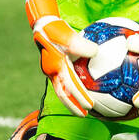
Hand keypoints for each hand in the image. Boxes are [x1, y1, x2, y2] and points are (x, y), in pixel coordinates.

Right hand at [25, 0, 97, 117]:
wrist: (43, 24)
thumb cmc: (55, 29)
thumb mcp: (68, 36)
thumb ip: (80, 45)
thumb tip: (95, 52)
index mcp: (56, 68)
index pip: (69, 88)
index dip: (79, 98)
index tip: (90, 107)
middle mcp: (53, 72)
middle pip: (63, 93)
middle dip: (74, 105)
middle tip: (85, 114)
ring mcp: (52, 70)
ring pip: (62, 89)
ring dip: (72, 99)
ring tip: (82, 106)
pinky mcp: (55, 66)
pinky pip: (64, 80)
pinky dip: (72, 87)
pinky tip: (82, 85)